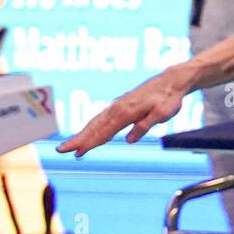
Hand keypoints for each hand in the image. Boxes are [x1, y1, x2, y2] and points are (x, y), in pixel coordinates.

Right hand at [57, 68, 192, 157]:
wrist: (171, 81)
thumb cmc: (169, 98)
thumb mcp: (162, 113)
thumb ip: (145, 125)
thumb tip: (129, 140)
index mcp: (126, 112)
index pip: (104, 132)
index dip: (89, 143)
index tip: (75, 152)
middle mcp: (118, 108)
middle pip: (94, 127)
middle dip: (78, 140)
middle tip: (61, 151)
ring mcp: (117, 106)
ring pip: (96, 122)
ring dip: (82, 135)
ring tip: (70, 147)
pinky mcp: (120, 106)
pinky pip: (102, 118)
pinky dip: (92, 127)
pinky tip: (88, 133)